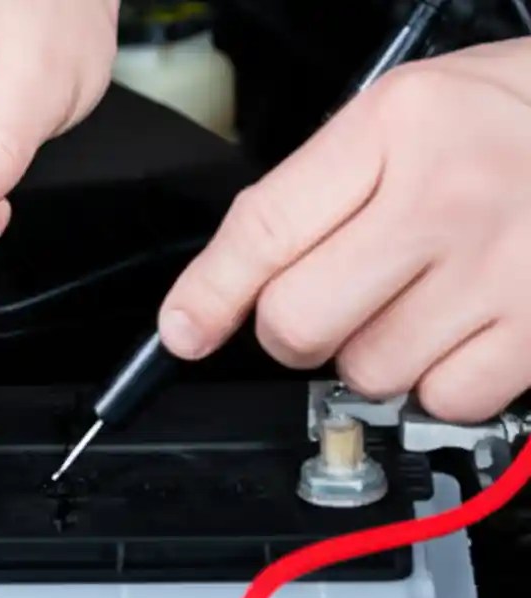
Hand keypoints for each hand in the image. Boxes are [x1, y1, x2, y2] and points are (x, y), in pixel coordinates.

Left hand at [159, 39, 530, 421]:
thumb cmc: (507, 116)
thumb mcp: (399, 115)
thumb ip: (311, 193)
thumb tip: (223, 288)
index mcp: (397, 127)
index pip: (264, 231)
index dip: (208, 294)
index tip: (183, 330)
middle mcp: (448, 197)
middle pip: (299, 322)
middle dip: (293, 327)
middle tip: (327, 300)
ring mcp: (502, 268)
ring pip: (367, 370)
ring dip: (372, 352)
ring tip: (415, 297)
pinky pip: (444, 398)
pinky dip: (440, 380)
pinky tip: (460, 327)